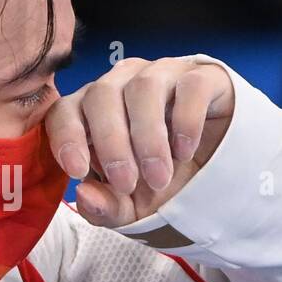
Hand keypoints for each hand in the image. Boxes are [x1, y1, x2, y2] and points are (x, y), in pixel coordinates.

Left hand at [45, 56, 234, 226]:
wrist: (216, 173)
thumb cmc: (161, 181)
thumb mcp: (130, 207)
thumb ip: (104, 207)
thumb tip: (84, 195)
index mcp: (92, 111)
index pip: (65, 110)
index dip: (66, 137)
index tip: (78, 171)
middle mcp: (121, 84)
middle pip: (102, 95)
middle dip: (111, 144)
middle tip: (127, 183)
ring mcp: (161, 74)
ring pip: (144, 86)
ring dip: (148, 136)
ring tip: (159, 176)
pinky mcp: (201, 76)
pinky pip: (189, 85)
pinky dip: (185, 120)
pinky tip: (185, 151)